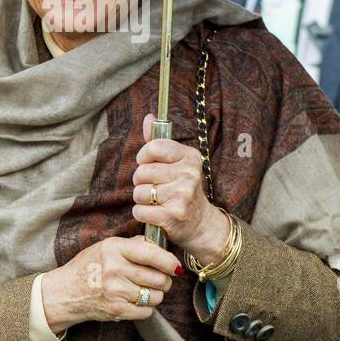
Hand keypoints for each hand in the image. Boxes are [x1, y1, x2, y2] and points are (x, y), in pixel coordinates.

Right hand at [40, 235, 179, 332]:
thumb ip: (133, 244)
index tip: (175, 266)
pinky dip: (146, 307)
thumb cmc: (88, 267)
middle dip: (165, 280)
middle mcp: (115, 269)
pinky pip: (146, 311)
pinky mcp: (116, 310)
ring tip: (145, 290)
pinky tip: (136, 301)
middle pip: (158, 278)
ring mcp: (116, 292)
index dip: (169, 261)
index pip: (152, 254)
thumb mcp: (106, 247)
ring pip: (155, 296)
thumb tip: (158, 245)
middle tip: (160, 279)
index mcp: (114, 249)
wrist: (65, 292)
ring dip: (155, 294)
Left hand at [131, 113, 230, 262]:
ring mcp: (182, 195)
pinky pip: (140, 210)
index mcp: (190, 157)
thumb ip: (159, 141)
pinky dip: (141, 213)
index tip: (147, 163)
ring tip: (156, 201)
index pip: (153, 147)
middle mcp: (189, 174)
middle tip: (155, 187)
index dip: (143, 157)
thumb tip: (149, 117)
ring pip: (139, 192)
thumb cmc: (183, 189)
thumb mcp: (176, 162)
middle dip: (142, 181)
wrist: (200, 223)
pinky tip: (154, 214)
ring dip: (142, 199)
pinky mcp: (173, 216)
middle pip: (142, 172)